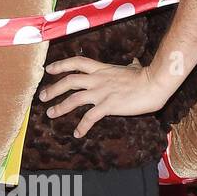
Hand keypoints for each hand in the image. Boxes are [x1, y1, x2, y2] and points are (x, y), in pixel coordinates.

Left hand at [39, 56, 170, 137]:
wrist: (154, 84)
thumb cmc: (146, 77)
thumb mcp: (134, 68)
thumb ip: (130, 66)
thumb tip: (133, 62)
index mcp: (102, 69)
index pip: (77, 63)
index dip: (61, 64)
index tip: (49, 69)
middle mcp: (98, 80)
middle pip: (69, 81)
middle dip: (53, 89)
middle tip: (42, 97)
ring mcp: (102, 93)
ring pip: (74, 98)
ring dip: (60, 107)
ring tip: (51, 113)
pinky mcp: (108, 105)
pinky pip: (90, 117)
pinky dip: (82, 126)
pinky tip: (77, 134)